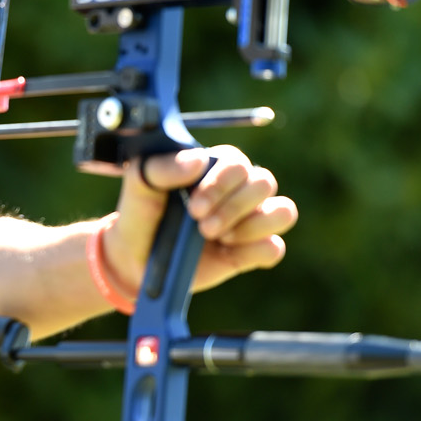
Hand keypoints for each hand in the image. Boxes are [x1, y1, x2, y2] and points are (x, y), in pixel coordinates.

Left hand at [103, 145, 296, 294]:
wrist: (137, 260)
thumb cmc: (140, 216)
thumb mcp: (139, 187)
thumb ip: (160, 168)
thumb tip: (197, 159)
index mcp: (214, 166)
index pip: (237, 162)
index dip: (221, 184)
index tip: (193, 207)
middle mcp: (237, 189)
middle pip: (264, 183)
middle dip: (233, 207)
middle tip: (202, 227)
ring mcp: (248, 219)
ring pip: (283, 211)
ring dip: (253, 226)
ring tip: (219, 238)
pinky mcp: (251, 250)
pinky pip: (275, 247)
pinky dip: (257, 250)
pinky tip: (229, 252)